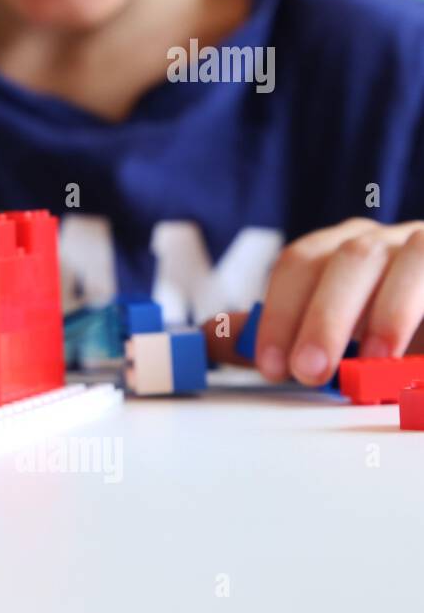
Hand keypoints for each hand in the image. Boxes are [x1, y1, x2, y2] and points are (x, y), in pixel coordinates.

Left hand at [252, 218, 423, 384]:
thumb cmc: (381, 330)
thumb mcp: (327, 334)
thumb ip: (276, 334)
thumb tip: (210, 338)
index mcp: (342, 249)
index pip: (300, 263)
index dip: (282, 312)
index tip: (272, 366)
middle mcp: (389, 241)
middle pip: (353, 260)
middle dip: (326, 317)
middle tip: (310, 371)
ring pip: (416, 259)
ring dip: (392, 311)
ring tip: (376, 359)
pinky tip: (420, 356)